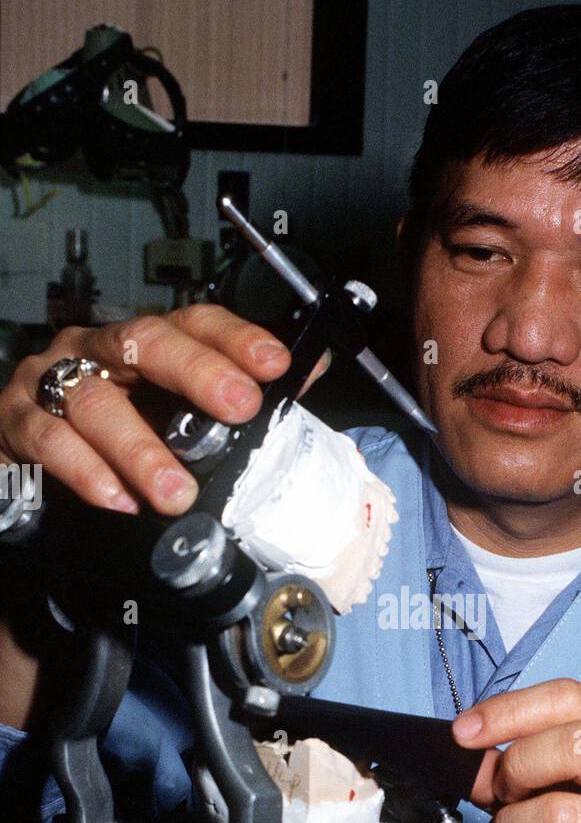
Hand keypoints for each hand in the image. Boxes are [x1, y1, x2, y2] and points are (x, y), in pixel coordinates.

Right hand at [0, 305, 328, 515]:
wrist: (23, 470)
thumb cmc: (104, 441)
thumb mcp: (170, 422)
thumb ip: (231, 404)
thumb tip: (308, 376)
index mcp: (139, 346)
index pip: (191, 323)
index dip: (234, 338)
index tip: (274, 363)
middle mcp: (94, 351)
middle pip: (146, 342)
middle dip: (198, 372)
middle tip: (240, 408)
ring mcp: (49, 382)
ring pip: (96, 399)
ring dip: (140, 449)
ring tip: (174, 491)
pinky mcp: (14, 422)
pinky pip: (50, 441)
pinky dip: (86, 473)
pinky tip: (115, 499)